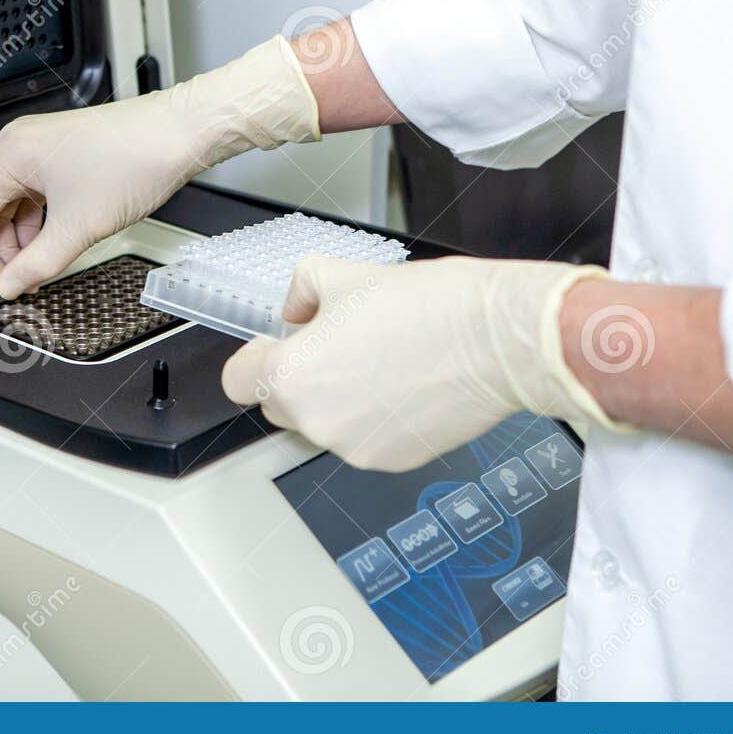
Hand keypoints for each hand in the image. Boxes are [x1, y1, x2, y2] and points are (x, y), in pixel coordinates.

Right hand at [0, 37, 318, 310]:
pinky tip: (44, 253)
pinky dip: (32, 230)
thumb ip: (38, 263)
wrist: (181, 133)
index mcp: (12, 154)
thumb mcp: (81, 226)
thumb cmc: (137, 157)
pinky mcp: (60, 160)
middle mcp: (19, 148)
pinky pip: (30, 201)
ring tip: (26, 277)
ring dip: (11, 245)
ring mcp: (39, 152)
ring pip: (6, 208)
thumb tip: (11, 285)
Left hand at [220, 254, 622, 470]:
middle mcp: (317, 422)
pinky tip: (402, 382)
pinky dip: (373, 416)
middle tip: (333, 343)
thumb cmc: (427, 307)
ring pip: (324, 422)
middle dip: (296, 377)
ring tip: (379, 358)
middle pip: (279, 405)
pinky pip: (363, 437)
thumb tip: (296, 310)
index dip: (254, 357)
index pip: (238, 381)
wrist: (494, 339)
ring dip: (336, 397)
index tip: (272, 345)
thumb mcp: (342, 273)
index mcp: (293, 377)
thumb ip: (301, 290)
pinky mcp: (392, 460)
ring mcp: (354, 448)